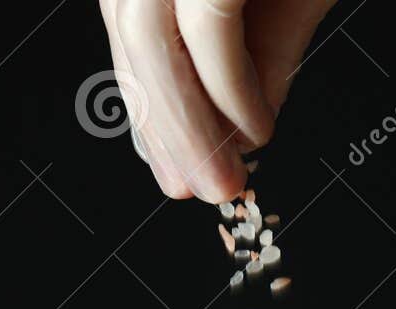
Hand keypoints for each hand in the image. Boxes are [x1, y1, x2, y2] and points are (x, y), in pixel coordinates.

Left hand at [97, 0, 336, 201]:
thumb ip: (262, 58)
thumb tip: (241, 135)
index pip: (133, 31)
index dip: (150, 105)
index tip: (171, 167)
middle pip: (134, 36)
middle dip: (162, 125)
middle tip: (193, 190)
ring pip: (153, 40)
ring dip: (187, 126)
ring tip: (222, 184)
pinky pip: (209, 30)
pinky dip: (228, 91)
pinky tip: (256, 131)